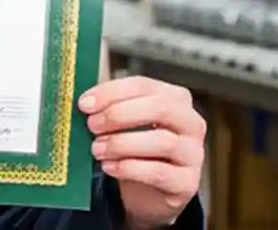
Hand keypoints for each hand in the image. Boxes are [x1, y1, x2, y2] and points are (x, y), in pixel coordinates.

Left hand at [79, 76, 205, 228]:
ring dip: (121, 144)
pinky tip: (109, 167)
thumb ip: (109, 109)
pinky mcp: (188, 182)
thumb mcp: (126, 124)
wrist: (150, 192)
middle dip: (119, 114)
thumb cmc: (137, 149)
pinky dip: (129, 168)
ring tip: (96, 149)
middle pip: (160, 108)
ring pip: (162, 141)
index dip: (112, 92)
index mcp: (175, 99)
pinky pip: (160, 172)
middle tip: (92, 125)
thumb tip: (83, 102)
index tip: (85, 104)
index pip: (144, 85)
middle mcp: (191, 122)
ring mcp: (193, 153)